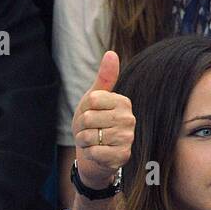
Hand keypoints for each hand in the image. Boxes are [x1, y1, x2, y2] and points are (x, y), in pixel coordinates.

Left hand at [71, 51, 134, 189]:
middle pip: (89, 118)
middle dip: (81, 127)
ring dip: (84, 142)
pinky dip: (90, 154)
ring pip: (90, 136)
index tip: (90, 115)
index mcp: (123, 102)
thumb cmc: (94, 124)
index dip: (84, 110)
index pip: (92, 100)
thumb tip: (111, 53)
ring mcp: (128, 138)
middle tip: (89, 131)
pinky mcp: (123, 156)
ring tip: (93, 142)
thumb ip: (104, 78)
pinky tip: (97, 153)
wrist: (95, 155)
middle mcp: (129, 119)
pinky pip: (95, 152)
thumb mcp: (93, 100)